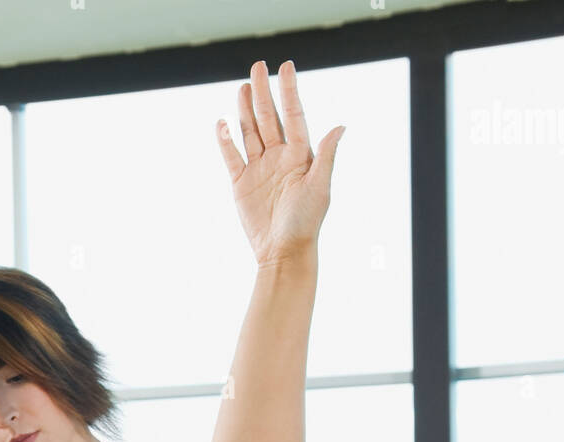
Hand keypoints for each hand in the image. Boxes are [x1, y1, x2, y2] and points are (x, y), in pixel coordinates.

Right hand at [216, 59, 343, 267]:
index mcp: (300, 156)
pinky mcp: (241, 183)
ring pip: (250, 131)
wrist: (283, 253)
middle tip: (258, 67)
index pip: (293, 115)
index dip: (289, 91)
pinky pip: (232, 156)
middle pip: (269, 117)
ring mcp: (259, 169)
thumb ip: (326, 156)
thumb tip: (340, 126)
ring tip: (242, 86)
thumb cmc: (306, 223)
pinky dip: (226, 140)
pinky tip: (222, 122)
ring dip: (246, 110)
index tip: (286, 67)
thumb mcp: (319, 188)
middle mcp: (279, 158)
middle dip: (263, 92)